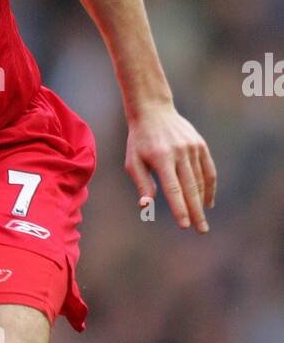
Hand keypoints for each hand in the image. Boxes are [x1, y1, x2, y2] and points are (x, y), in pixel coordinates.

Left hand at [126, 104, 216, 232]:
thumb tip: (146, 206)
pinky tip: (207, 202)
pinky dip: (210, 187)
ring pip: (200, 180)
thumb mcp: (133, 162)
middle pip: (191, 188)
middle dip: (196, 211)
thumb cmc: (139, 141)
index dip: (179, 208)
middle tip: (201, 230)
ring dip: (202, 202)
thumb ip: (142, 184)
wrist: (153, 111)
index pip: (173, 188)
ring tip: (201, 220)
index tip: (184, 225)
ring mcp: (193, 148)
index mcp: (161, 158)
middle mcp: (180, 153)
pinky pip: (208, 170)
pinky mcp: (201, 146)